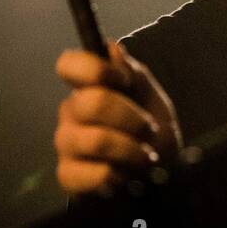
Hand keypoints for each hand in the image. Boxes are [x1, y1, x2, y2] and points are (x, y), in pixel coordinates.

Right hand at [54, 39, 181, 194]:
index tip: (124, 80)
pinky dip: (113, 177)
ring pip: (94, 140)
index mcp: (89, 88)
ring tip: (145, 158)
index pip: (68, 65)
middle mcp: (71, 112)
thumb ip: (134, 75)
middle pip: (91, 103)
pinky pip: (84, 174)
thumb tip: (112, 49)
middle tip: (149, 131)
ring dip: (130, 151)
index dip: (94, 69)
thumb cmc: (153, 135)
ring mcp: (67, 144)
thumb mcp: (153, 101)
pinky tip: (123, 177)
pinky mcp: (67, 176)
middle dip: (131, 118)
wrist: (159, 178)